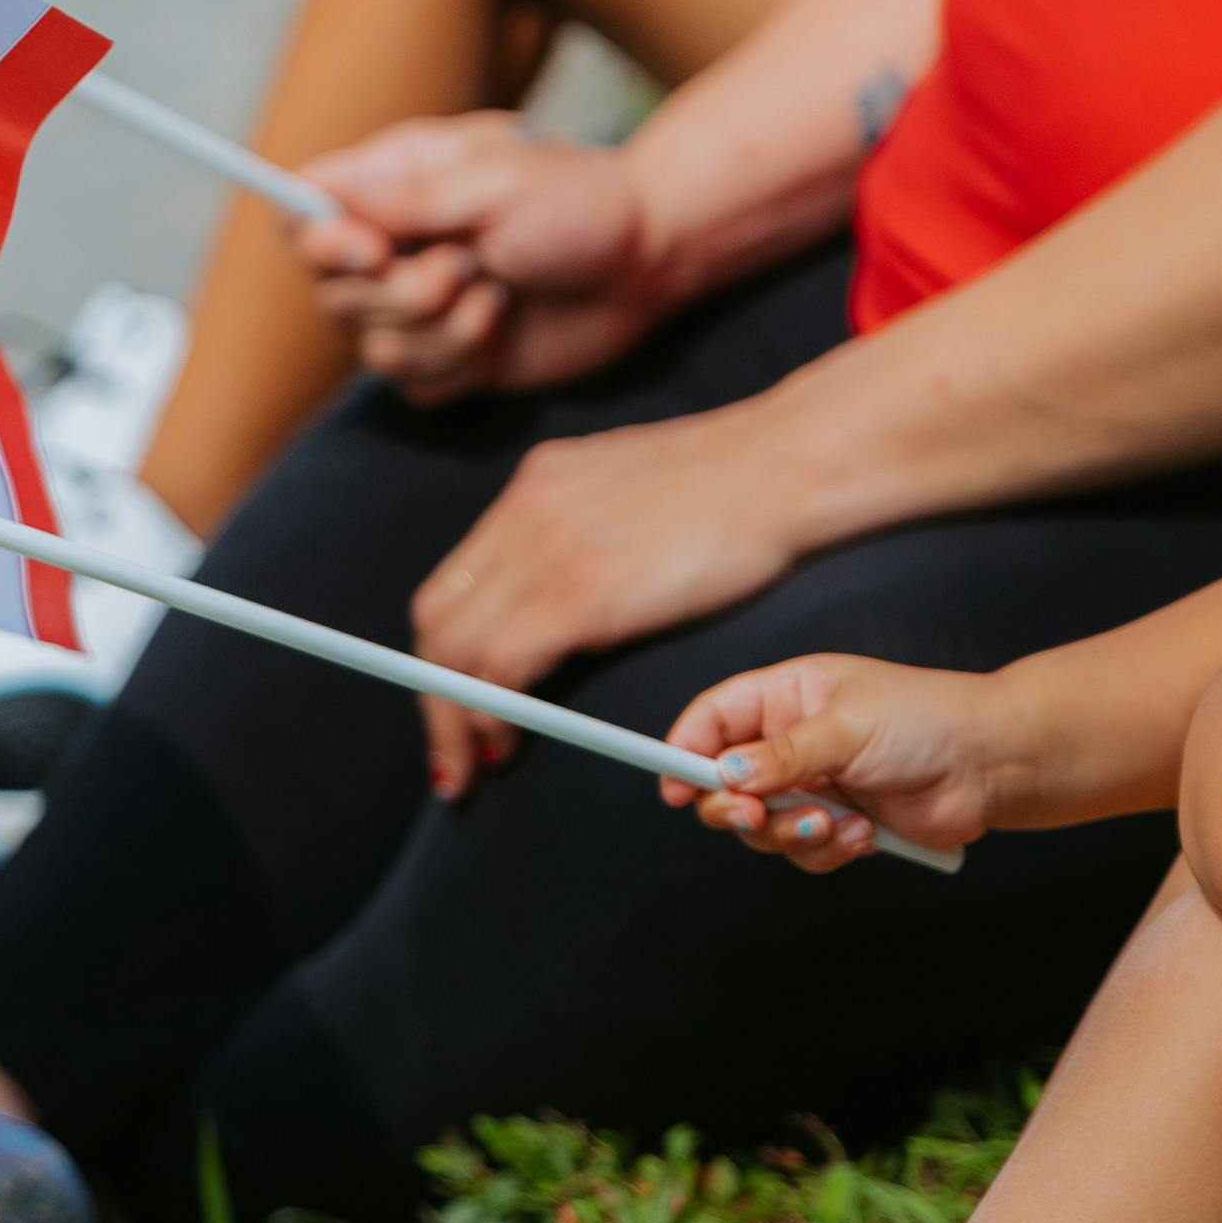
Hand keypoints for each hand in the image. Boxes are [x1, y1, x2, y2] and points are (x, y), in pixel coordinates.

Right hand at [295, 113, 668, 400]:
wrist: (647, 260)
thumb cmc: (579, 203)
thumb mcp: (495, 184)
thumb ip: (406, 197)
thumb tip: (321, 191)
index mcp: (393, 185)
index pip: (302, 212)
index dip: (317, 239)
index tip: (370, 248)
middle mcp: (394, 246)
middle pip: (331, 292)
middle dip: (400, 292)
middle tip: (467, 264)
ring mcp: (420, 306)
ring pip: (372, 347)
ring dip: (439, 328)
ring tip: (495, 291)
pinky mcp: (450, 357)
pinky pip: (414, 383)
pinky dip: (457, 361)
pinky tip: (500, 327)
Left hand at [405, 400, 823, 796]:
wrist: (787, 463)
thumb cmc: (738, 485)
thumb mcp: (631, 488)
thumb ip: (587, 527)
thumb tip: (573, 581)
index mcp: (537, 483)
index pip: (455, 580)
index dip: (445, 649)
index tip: (454, 696)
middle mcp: (524, 511)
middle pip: (437, 618)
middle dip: (434, 692)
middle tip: (454, 747)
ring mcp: (544, 550)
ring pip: (455, 649)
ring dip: (456, 716)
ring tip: (476, 759)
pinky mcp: (577, 593)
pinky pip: (499, 667)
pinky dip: (491, 713)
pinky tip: (507, 743)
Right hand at [657, 648, 1025, 870]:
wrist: (994, 764)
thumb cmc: (927, 721)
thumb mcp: (845, 727)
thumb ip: (781, 755)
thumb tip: (724, 774)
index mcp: (786, 696)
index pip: (712, 718)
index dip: (684, 750)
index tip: (673, 788)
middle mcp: (791, 741)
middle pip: (725, 782)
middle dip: (735, 806)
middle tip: (753, 817)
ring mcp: (815, 785)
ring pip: (762, 826)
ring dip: (791, 833)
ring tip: (834, 823)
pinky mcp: (841, 825)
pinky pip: (804, 852)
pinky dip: (827, 850)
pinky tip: (864, 834)